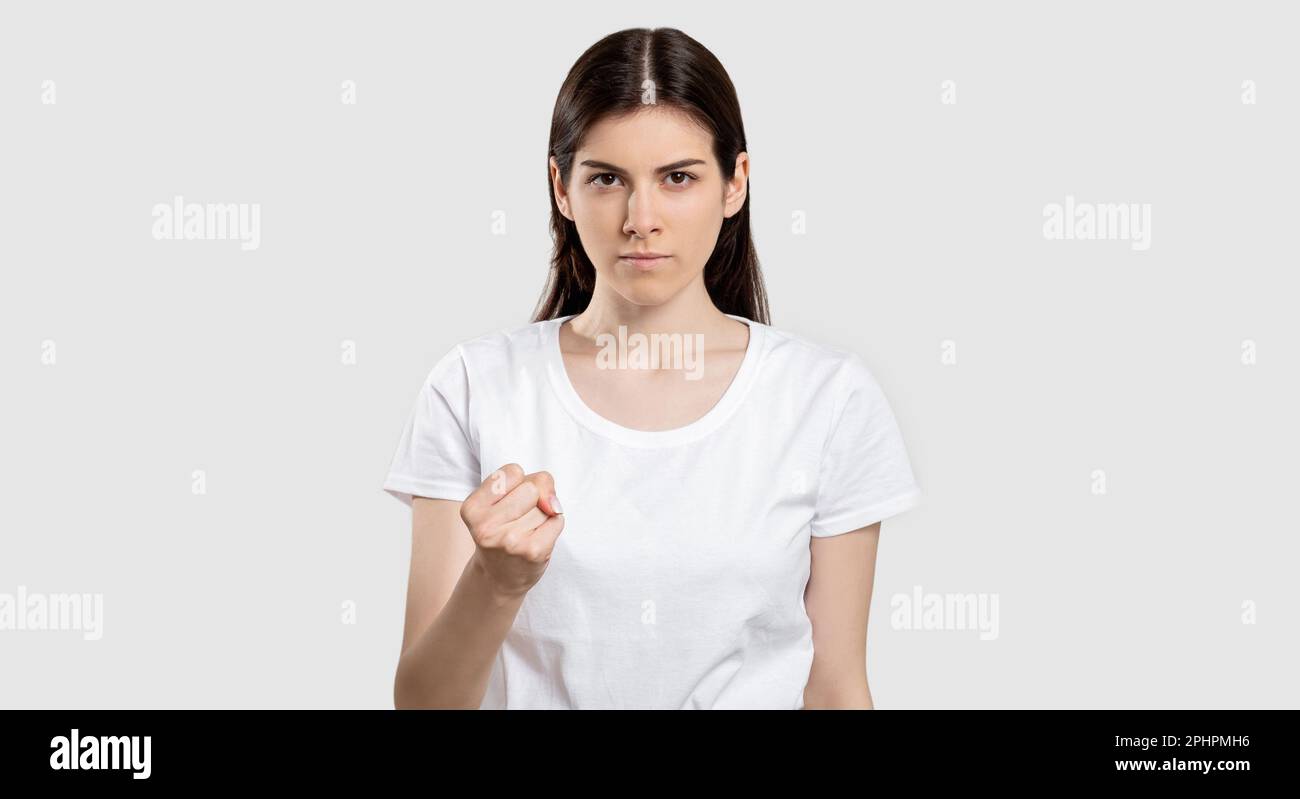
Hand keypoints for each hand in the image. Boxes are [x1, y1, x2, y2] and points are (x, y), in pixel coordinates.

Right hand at [460, 463, 564, 598]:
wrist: (500, 577)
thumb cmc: (503, 529)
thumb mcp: (504, 498)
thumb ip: (534, 482)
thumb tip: (553, 504)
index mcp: (472, 508)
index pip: (513, 471)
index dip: (518, 483)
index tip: (507, 501)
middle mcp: (486, 526)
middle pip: (532, 488)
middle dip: (532, 499)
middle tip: (519, 519)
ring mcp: (510, 541)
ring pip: (546, 505)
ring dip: (543, 515)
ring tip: (526, 531)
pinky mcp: (533, 552)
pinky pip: (557, 520)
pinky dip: (553, 526)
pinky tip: (537, 539)